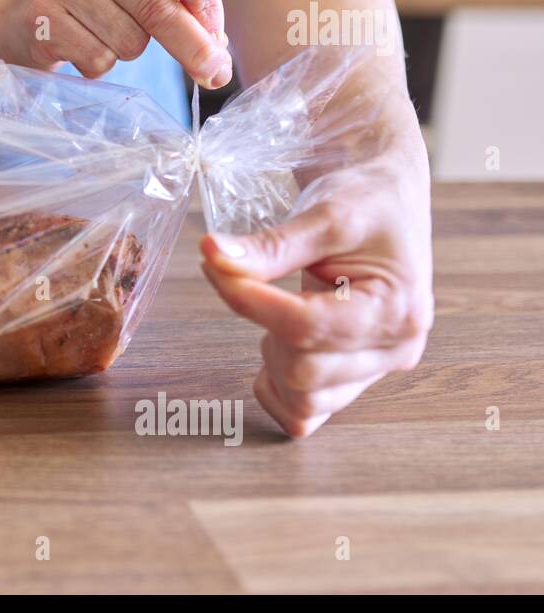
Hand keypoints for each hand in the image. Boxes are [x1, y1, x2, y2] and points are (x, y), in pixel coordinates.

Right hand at [0, 0, 231, 85]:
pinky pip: (98, 59)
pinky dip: (98, 65)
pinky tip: (79, 47)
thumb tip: (216, 51)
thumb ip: (178, 4)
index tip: (215, 36)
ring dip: (127, 52)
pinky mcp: (43, 18)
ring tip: (102, 36)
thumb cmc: (93, 1)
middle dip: (194, 48)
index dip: (208, 0)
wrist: (15, 9)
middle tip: (214, 75)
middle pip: (161, 8)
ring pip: (130, 42)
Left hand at [199, 157, 433, 437]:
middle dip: (261, 328)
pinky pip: (309, 413)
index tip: (214, 265)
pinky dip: (280, 392)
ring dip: (271, 363)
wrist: (387, 199)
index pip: (305, 326)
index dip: (248, 301)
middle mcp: (396, 349)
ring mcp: (377, 368)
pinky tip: (273, 348)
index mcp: (398, 309)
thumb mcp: (325, 211)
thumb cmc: (367, 200)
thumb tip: (214, 255)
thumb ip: (271, 245)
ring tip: (275, 312)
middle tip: (247, 281)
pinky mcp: (357, 376)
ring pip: (305, 401)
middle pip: (302, 372)